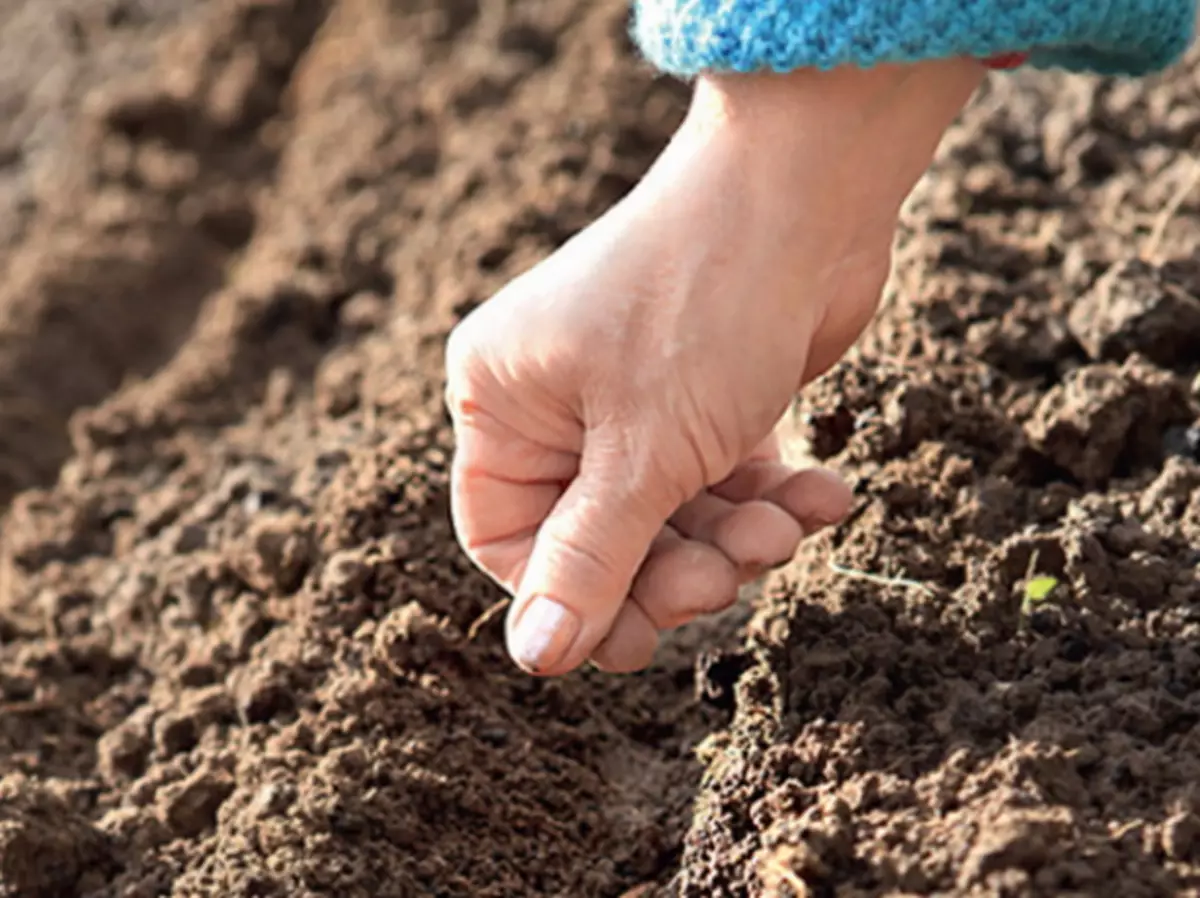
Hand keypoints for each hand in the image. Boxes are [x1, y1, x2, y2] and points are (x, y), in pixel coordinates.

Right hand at [445, 58, 983, 676]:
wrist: (809, 190)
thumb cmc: (705, 306)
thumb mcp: (642, 455)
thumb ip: (589, 561)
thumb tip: (532, 657)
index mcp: (502, 400)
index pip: (507, 540)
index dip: (572, 595)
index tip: (642, 634)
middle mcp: (556, 399)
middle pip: (597, 539)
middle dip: (673, 568)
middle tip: (731, 570)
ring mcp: (632, 396)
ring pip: (669, 517)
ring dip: (734, 537)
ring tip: (786, 522)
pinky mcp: (702, 395)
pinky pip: (721, 479)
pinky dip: (772, 497)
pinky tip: (825, 495)